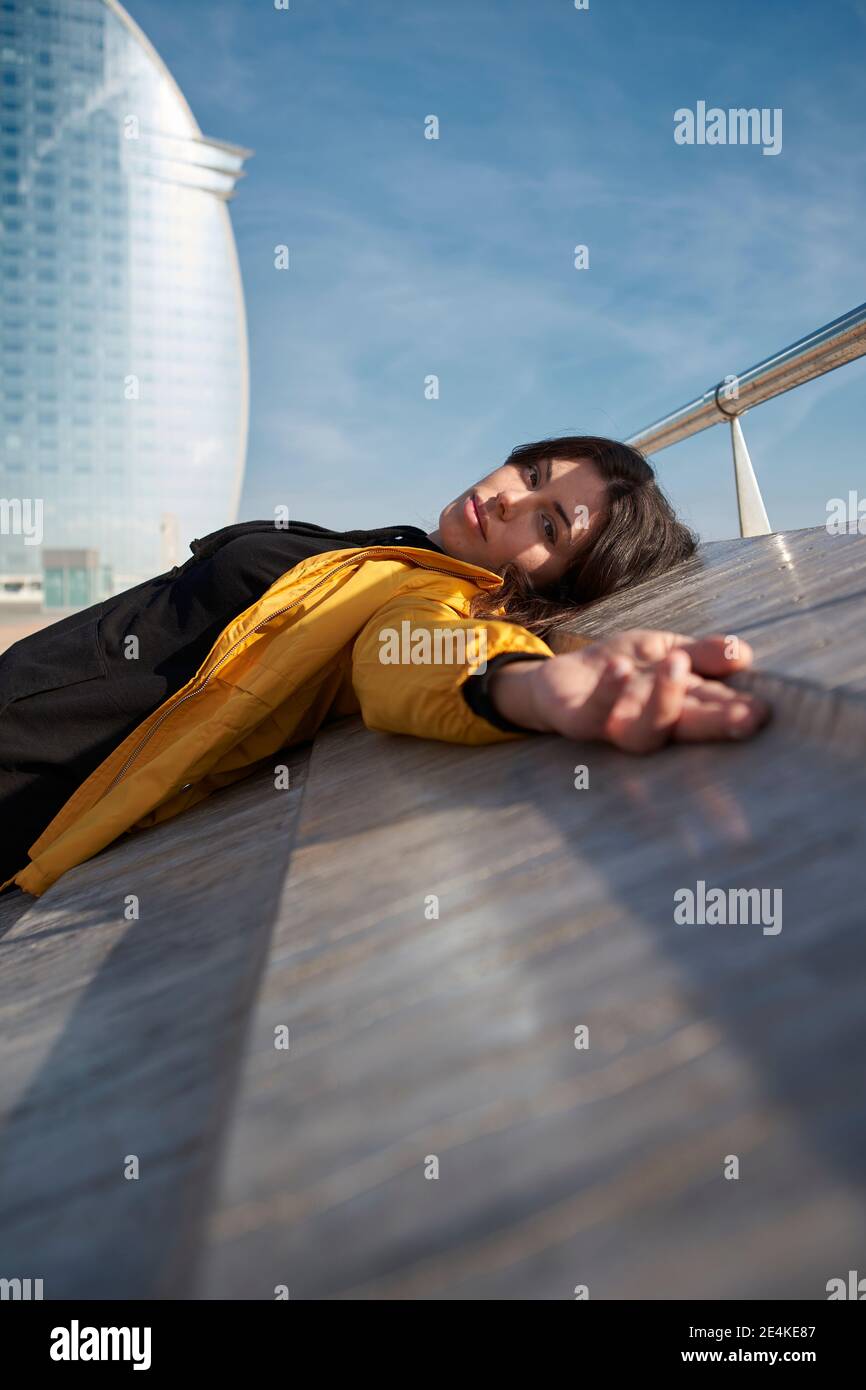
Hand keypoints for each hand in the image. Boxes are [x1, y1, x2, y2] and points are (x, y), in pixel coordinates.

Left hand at [496, 629, 769, 752]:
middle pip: (687, 728)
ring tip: (676, 663)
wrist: (559, 678)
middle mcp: (651, 724)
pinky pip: (594, 714)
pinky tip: (621, 668)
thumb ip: (702, 654)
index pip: (713, 709)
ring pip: (643, 732)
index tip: (765, 711)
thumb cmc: (622, 671)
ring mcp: (615, 727)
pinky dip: (608, 691)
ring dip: (663, 699)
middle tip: (747, 715)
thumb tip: (743, 651)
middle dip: (717, 722)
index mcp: (679, 707)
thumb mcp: (666, 650)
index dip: (739, 712)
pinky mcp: (579, 723)